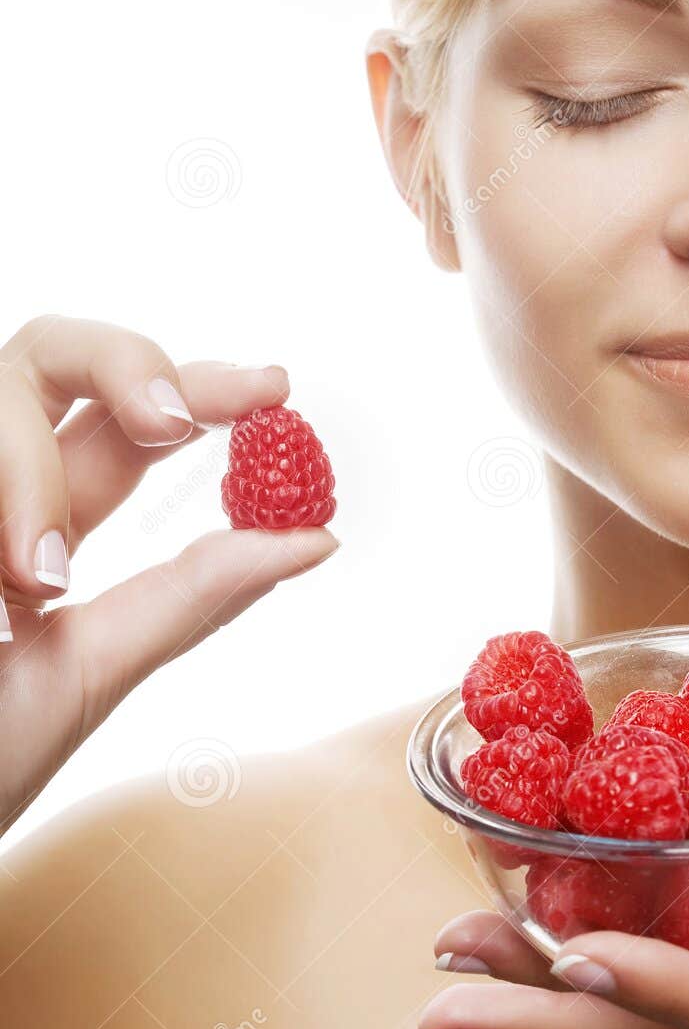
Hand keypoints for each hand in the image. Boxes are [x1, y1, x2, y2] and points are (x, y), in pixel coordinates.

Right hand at [0, 315, 337, 838]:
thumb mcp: (89, 673)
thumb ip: (193, 598)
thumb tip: (317, 539)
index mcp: (41, 524)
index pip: (127, 421)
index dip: (200, 387)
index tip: (274, 384)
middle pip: (49, 354)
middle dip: (123, 365)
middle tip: (176, 421)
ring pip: (0, 388)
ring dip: (27, 473)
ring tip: (30, 578)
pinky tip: (1, 577)